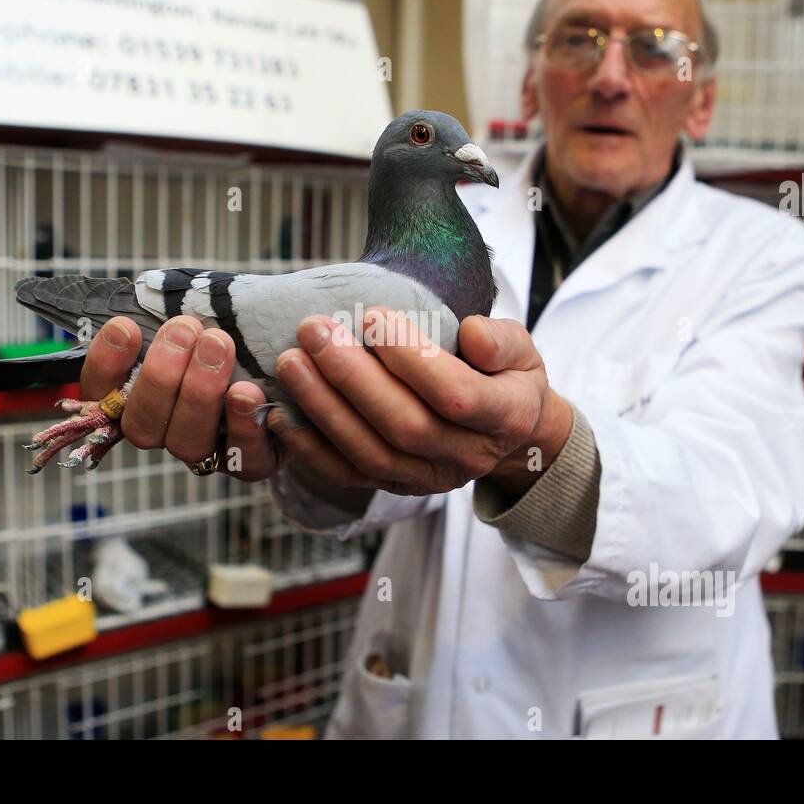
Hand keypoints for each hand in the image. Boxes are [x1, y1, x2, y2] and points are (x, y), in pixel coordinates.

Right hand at [79, 315, 281, 480]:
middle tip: (185, 328)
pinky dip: (243, 427)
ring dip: (199, 393)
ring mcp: (206, 449)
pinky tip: (249, 392)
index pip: (100, 394)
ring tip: (219, 344)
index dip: (105, 366)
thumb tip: (155, 290)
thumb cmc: (237, 327)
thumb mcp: (205, 307)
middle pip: (141, 425)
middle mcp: (166, 429)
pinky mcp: (249, 463)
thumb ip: (177, 305)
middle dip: (160, 375)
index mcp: (139, 395)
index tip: (125, 326)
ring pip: (186, 443)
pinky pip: (240, 461)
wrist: (297, 361)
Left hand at [268, 307, 573, 496]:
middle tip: (314, 330)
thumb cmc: (506, 377)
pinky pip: (348, 475)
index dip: (411, 359)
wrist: (508, 436)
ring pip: (371, 452)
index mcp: (506, 418)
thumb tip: (472, 334)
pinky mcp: (396, 487)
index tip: (371, 316)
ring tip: (290, 362)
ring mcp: (429, 479)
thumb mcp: (522, 349)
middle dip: (352, 377)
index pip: (456, 396)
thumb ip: (502, 339)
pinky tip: (281, 415)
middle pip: (405, 426)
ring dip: (324, 407)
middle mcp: (467, 457)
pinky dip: (311, 448)